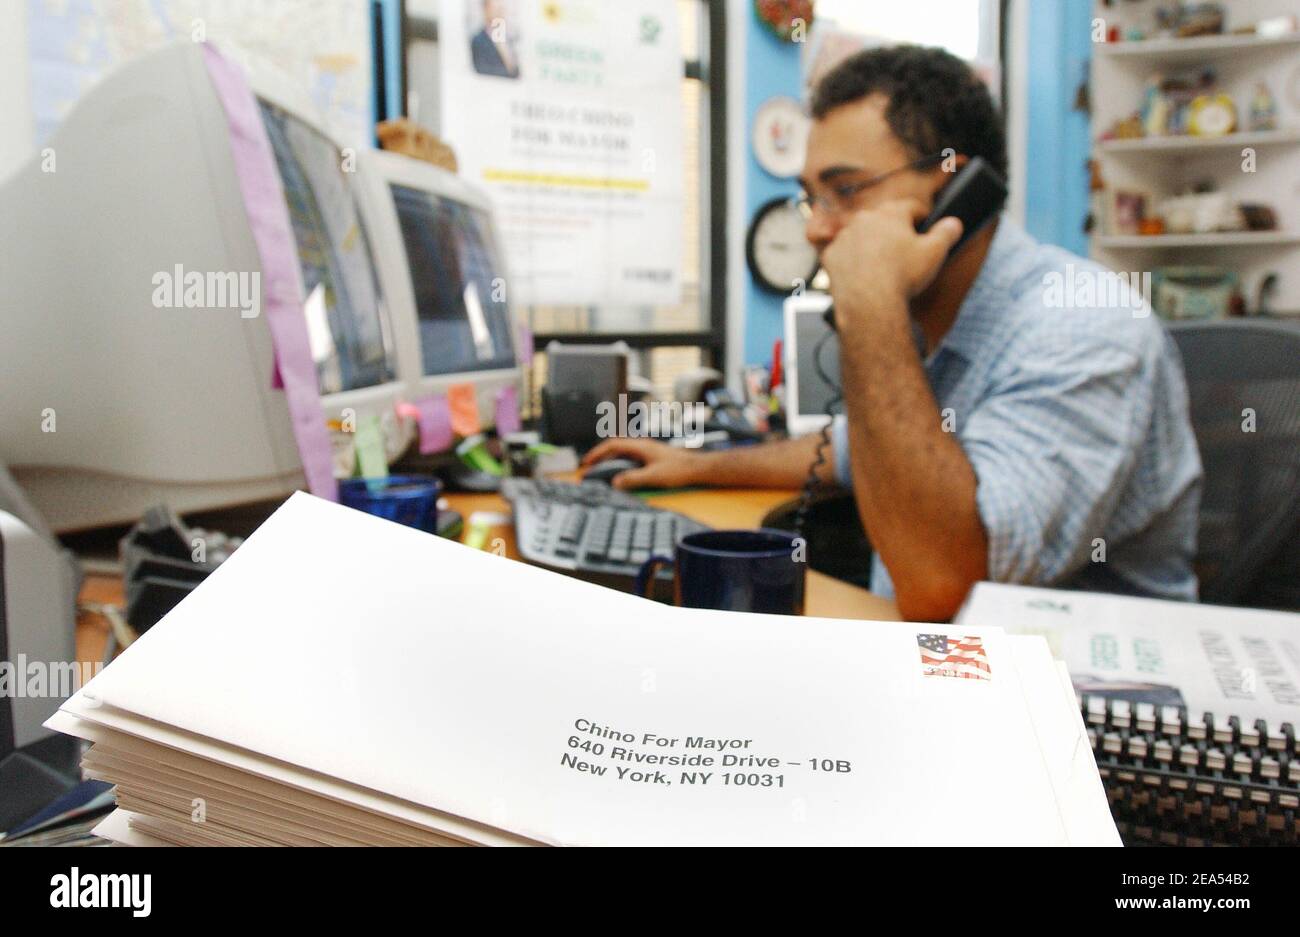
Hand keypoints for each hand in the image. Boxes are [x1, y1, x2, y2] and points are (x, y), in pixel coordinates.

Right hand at [580, 438, 705, 490]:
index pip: (613, 445)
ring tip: (602, 473)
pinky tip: (622, 476)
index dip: (597, 453)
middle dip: (601, 458)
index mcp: (641, 447)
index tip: (587, 462)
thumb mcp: (654, 476)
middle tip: (591, 469)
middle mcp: (643, 446)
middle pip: (616, 448)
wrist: (699, 468)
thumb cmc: (679, 470)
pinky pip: (632, 459)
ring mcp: (648, 452)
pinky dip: (622, 466)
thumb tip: (615, 482)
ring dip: (611, 462)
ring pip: (624, 454)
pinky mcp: (653, 458)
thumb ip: (633, 479)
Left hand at [819, 200, 962, 323]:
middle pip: (884, 220)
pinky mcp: (831, 256)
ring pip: (862, 235)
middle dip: (894, 231)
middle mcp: (865, 219)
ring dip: (871, 244)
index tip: (925, 224)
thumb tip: (954, 223)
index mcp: (891, 213)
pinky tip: (862, 274)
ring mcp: (845, 236)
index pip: (911, 207)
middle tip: (904, 249)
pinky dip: (852, 260)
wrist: (868, 303)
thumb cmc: (903, 276)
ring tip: (883, 264)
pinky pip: (844, 253)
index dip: (921, 217)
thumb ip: (946, 233)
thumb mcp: (935, 253)